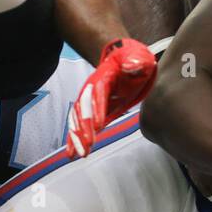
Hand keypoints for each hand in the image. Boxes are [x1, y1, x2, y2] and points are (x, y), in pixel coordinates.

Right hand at [66, 38, 155, 157]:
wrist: (121, 59)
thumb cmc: (133, 59)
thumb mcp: (139, 58)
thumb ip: (136, 62)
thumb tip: (133, 66)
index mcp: (104, 77)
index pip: (99, 93)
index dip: (98, 109)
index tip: (99, 125)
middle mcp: (91, 89)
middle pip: (84, 108)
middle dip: (85, 127)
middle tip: (89, 144)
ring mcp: (88, 99)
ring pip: (77, 119)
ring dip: (77, 136)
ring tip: (79, 154)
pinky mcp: (89, 109)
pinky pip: (78, 124)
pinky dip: (74, 138)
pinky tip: (72, 153)